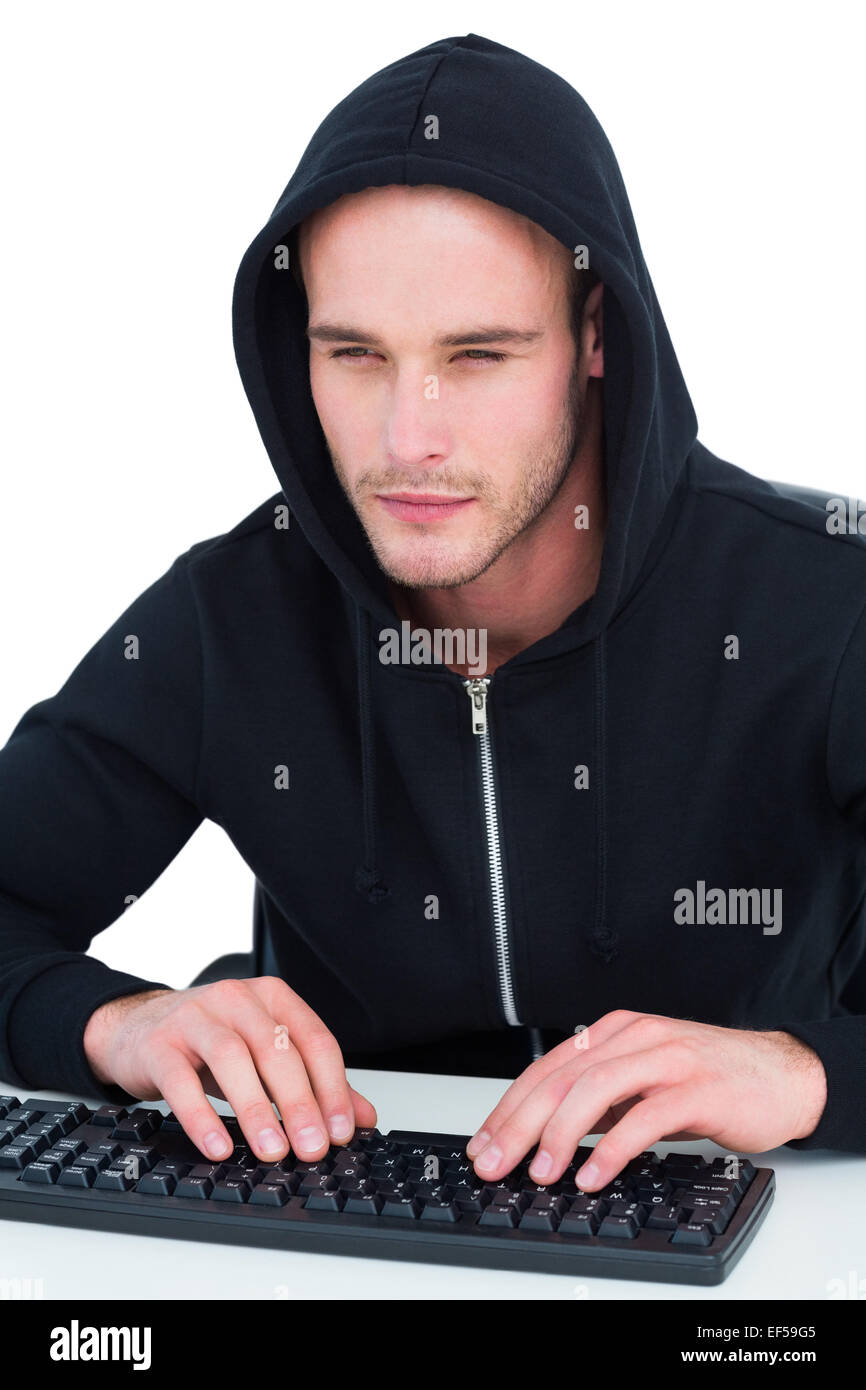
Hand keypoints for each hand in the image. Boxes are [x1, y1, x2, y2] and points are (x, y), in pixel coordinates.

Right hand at [82, 977, 376, 1165]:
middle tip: (312, 1147)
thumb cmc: (209, 1042)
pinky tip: (218, 1146)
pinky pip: (180, 1082)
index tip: (343, 1131)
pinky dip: (201, 1117)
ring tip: (272, 1149)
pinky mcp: (159, 1045)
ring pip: (232, 1059)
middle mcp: (236, 1000)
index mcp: (273, 998)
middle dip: (300, 1102)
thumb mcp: (264, 1055)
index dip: (333, 1088)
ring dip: (256, 1109)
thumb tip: (363, 1118)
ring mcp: (195, 1018)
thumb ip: (315, 1082)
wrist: (137, 1027)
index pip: (314, 1040)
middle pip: (277, 1049)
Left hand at [465, 1010, 826, 1190]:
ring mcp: (667, 1059)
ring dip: (560, 1135)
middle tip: (493, 1162)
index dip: (509, 1108)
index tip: (482, 1144)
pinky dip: (612, 1149)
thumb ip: (601, 1098)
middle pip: (561, 1079)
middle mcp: (635, 1037)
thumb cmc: (709, 1079)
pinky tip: (593, 1175)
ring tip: (540, 1172)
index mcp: (614, 1031)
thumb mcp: (643, 1080)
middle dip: (519, 1124)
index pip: (547, 1069)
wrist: (782, 1074)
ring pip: (595, 1090)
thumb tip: (545, 1135)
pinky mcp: (698, 1088)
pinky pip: (645, 1118)